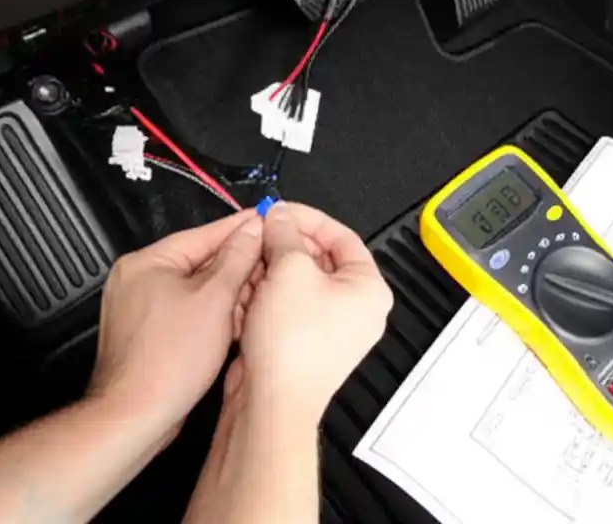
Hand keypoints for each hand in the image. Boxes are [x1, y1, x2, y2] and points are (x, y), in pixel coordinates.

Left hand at [87, 210, 263, 435]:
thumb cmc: (166, 361)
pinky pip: (186, 313)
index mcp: (147, 262)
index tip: (268, 219)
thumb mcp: (215, 299)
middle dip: (237, 266)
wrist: (136, 415)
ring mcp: (139, 309)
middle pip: (199, 262)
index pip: (204, 234)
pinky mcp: (147, 335)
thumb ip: (236, 259)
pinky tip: (234, 323)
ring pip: (195, 290)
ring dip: (227, 294)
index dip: (242, 229)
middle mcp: (137, 280)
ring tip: (258, 297)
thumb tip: (251, 231)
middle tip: (270, 263)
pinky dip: (210, 315)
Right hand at [240, 202, 393, 422]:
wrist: (272, 401)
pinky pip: (283, 308)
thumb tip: (280, 216)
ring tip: (247, 268)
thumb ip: (285, 234)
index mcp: (368, 288)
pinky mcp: (302, 345)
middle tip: (258, 236)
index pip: (342, 236)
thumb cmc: (292, 345)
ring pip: (296, 284)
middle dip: (282, 247)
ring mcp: (329, 330)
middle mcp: (355, 310)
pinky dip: (263, 298)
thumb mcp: (289, 269)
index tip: (279, 211)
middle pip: (317, 259)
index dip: (307, 218)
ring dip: (268, 272)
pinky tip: (244, 297)